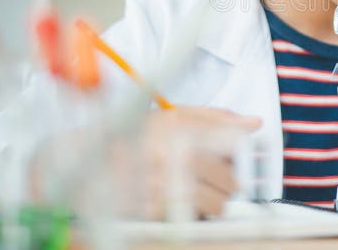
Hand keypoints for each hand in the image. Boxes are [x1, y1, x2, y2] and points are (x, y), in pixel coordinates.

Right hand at [30, 106, 260, 219]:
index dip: (241, 155)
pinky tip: (181, 205)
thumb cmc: (131, 136)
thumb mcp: (171, 116)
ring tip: (197, 193)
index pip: (235, 146)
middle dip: (228, 182)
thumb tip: (254, 123)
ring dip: (214, 202)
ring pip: (218, 204)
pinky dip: (194, 216)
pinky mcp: (154, 214)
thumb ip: (215, 117)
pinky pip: (193, 220)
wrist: (82, 162)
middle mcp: (175, 157)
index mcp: (183, 130)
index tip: (238, 159)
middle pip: (231, 179)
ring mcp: (164, 186)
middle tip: (214, 178)